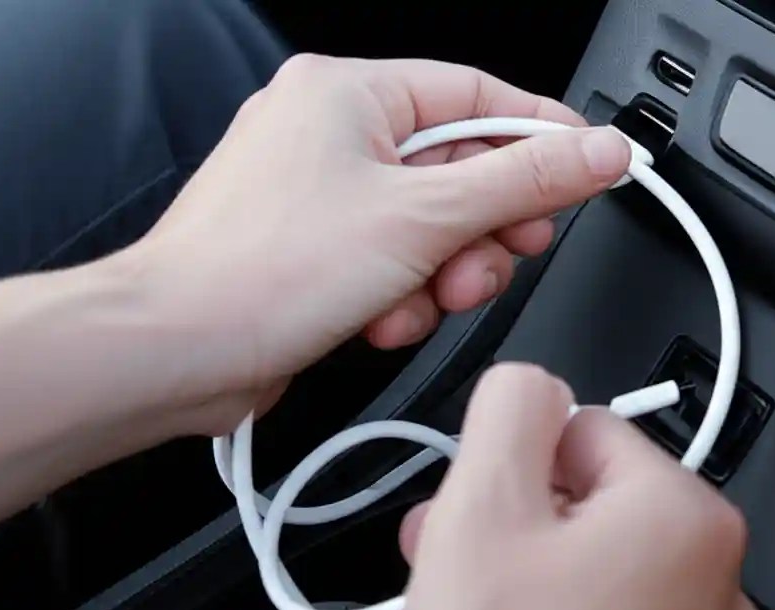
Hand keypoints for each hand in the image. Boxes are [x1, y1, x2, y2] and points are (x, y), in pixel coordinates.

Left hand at [117, 55, 632, 429]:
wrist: (176, 352)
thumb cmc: (261, 272)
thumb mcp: (424, 218)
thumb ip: (525, 182)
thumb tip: (598, 152)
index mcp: (348, 92)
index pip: (478, 95)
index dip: (542, 135)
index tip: (589, 167)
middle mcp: (331, 133)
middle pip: (460, 168)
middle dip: (484, 228)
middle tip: (502, 252)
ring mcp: (321, 194)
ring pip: (433, 226)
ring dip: (444, 273)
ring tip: (424, 297)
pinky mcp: (316, 250)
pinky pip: (396, 261)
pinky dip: (404, 295)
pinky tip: (383, 319)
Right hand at [391, 364, 761, 609]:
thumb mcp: (479, 512)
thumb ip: (511, 410)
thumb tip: (532, 381)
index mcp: (687, 522)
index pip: (588, 431)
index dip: (515, 468)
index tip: (481, 509)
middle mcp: (717, 588)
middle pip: (591, 508)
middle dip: (511, 528)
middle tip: (456, 567)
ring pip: (592, 576)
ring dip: (521, 584)